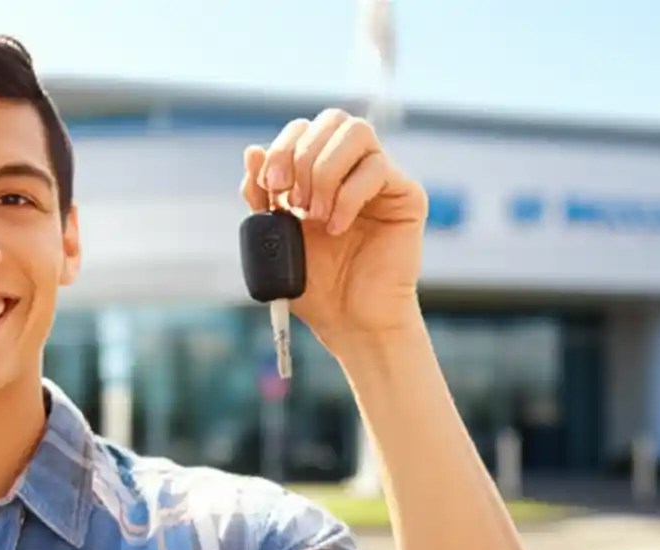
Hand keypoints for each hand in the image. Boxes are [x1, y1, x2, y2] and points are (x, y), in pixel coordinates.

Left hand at [240, 109, 428, 353]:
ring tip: (316, 214)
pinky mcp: (407, 195)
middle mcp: (352, 168)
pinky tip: (337, 228)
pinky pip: (378, 168)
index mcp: (320, 171)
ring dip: (325, 172)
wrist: (347, 320)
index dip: (284, 147)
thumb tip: (253, 150)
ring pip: (357, 133)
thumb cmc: (315, 283)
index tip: (272, 187)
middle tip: (293, 201)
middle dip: (302, 155)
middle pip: (333, 118)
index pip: (304, 128)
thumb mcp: (274, 234)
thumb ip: (261, 195)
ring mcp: (381, 179)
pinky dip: (348, 196)